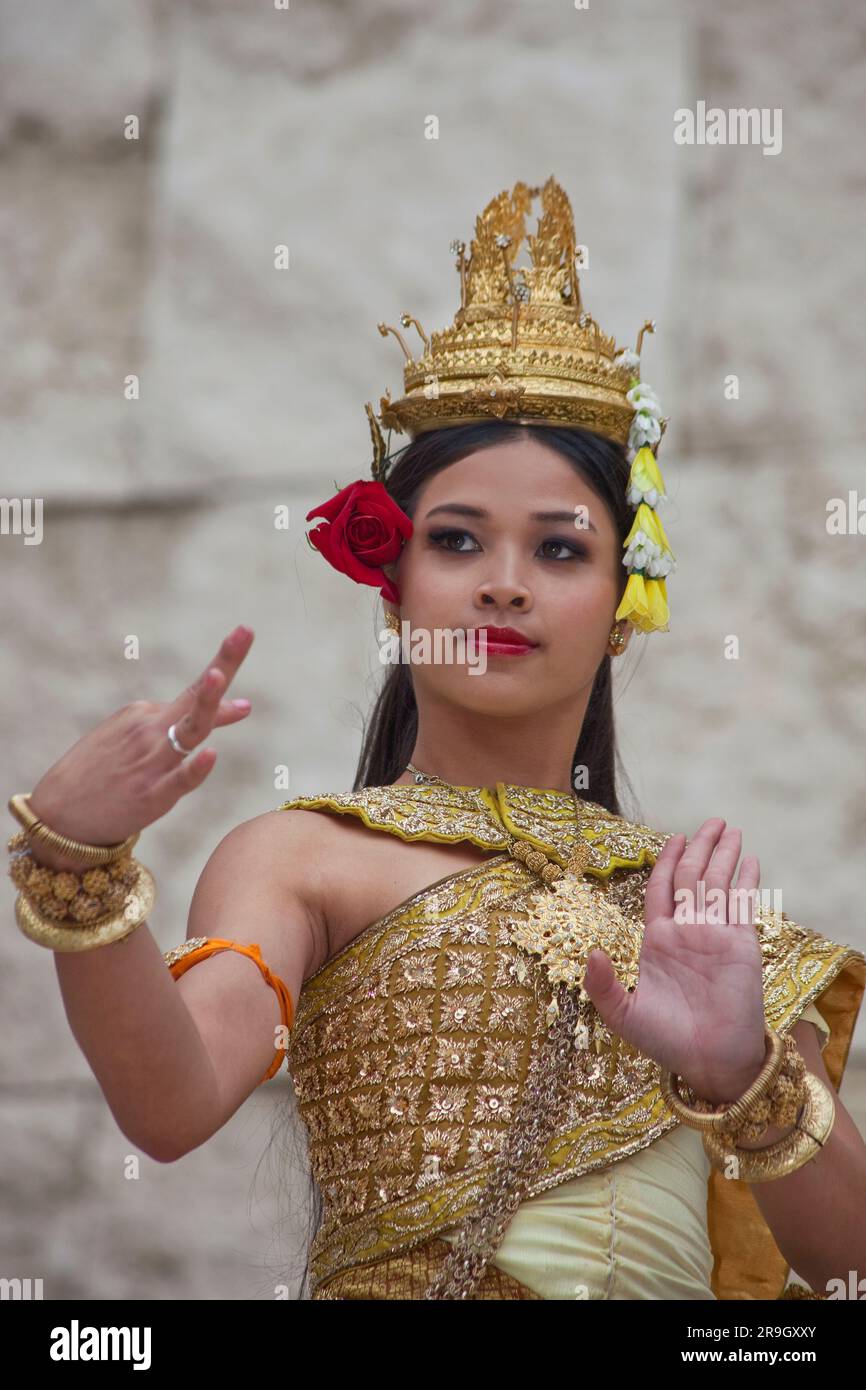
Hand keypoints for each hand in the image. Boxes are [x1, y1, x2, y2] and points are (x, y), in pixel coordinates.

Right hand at [26, 626, 255, 864]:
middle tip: (245, 631)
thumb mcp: (144, 738)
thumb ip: (194, 721)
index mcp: (146, 714)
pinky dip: (195, 768)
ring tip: (218, 676)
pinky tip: (211, 754)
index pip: (196, 691)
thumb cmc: (105, 772)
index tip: (244, 632)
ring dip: (205, 703)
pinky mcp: (152, 795)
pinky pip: (180, 779)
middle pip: (196, 697)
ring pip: (190, 731)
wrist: (59, 814)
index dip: (225, 662)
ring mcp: (152, 761)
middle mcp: (150, 730)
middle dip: (223, 664)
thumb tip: (247, 706)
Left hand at [583, 818, 766, 1103]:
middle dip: (701, 847)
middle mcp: (688, 931)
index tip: (674, 837)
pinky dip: (746, 881)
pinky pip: (743, 905)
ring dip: (724, 855)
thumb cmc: (666, 1041)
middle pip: (692, 876)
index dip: (667, 861)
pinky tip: (750, 860)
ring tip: (730, 828)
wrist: (709, 1062)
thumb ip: (602, 985)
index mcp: (658, 940)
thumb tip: (588, 951)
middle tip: (712, 821)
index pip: (661, 888)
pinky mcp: (742, 946)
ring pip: (718, 884)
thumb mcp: (623, 1014)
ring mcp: (716, 936)